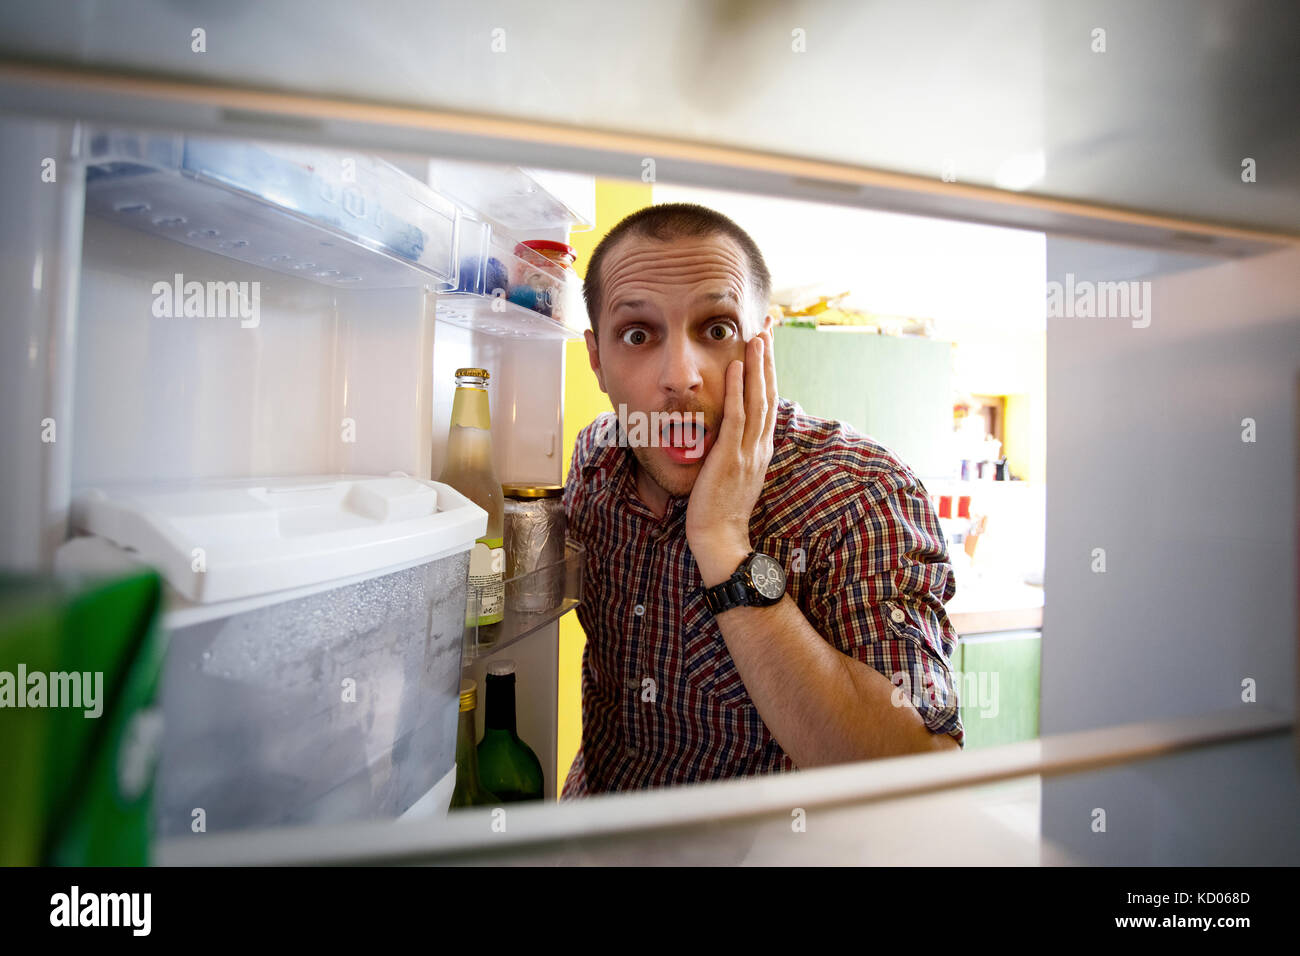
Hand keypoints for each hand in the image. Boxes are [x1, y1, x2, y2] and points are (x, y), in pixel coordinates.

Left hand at [686, 328, 777, 586]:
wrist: (720, 539)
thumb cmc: (720, 510)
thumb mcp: (733, 474)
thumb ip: (735, 450)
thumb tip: (727, 432)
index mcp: (760, 448)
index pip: (768, 401)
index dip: (768, 371)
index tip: (767, 345)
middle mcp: (759, 445)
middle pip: (768, 392)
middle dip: (769, 358)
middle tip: (769, 327)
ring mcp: (747, 450)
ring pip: (757, 399)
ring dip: (758, 365)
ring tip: (758, 336)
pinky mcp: (731, 457)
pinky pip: (736, 416)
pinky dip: (737, 389)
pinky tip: (736, 366)